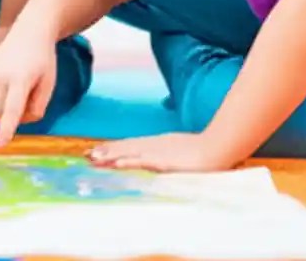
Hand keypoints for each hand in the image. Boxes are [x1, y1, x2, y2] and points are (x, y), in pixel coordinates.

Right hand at [0, 31, 56, 145]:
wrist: (29, 32)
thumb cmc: (43, 60)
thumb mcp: (49, 85)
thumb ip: (37, 107)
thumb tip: (18, 122)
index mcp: (19, 79)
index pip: (12, 109)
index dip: (6, 129)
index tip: (0, 145)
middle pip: (1, 113)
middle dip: (14, 115)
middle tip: (29, 97)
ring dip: (5, 106)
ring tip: (18, 86)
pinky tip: (7, 81)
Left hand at [88, 132, 237, 171]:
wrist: (219, 147)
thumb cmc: (205, 150)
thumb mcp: (183, 151)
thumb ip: (171, 154)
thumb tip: (164, 159)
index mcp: (158, 143)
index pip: (130, 146)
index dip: (113, 148)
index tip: (97, 151)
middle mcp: (154, 145)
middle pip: (125, 147)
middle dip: (105, 151)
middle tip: (86, 156)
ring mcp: (158, 152)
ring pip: (128, 153)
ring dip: (110, 156)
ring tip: (93, 158)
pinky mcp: (164, 161)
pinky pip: (142, 161)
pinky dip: (128, 161)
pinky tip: (116, 163)